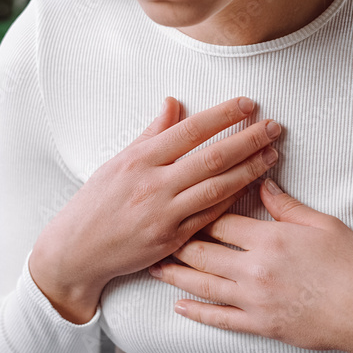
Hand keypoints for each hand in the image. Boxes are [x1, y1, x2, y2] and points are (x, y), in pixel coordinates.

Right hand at [30, 96, 281, 311]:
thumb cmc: (97, 202)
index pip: (189, 130)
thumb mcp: (119, 161)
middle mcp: (153, 184)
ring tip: (272, 154)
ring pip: (216, 187)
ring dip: (249, 169)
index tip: (248, 104)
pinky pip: (210, 216)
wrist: (77, 250)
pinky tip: (253, 186)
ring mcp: (164, 214)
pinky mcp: (171, 239)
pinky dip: (233, 199)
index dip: (222, 115)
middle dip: (247, 139)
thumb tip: (174, 102)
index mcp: (139, 159)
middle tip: (274, 126)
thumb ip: (152, 134)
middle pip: (211, 157)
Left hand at [147, 178, 352, 352]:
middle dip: (175, 241)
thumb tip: (263, 182)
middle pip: (202, 251)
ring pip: (203, 285)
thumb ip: (287, 206)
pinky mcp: (261, 325)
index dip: (198, 208)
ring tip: (153, 266)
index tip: (181, 201)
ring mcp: (255, 300)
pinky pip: (220, 319)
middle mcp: (255, 268)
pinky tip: (179, 307)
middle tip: (152, 233)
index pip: (221, 218)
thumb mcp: (324, 225)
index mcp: (270, 238)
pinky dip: (197, 313)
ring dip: (175, 275)